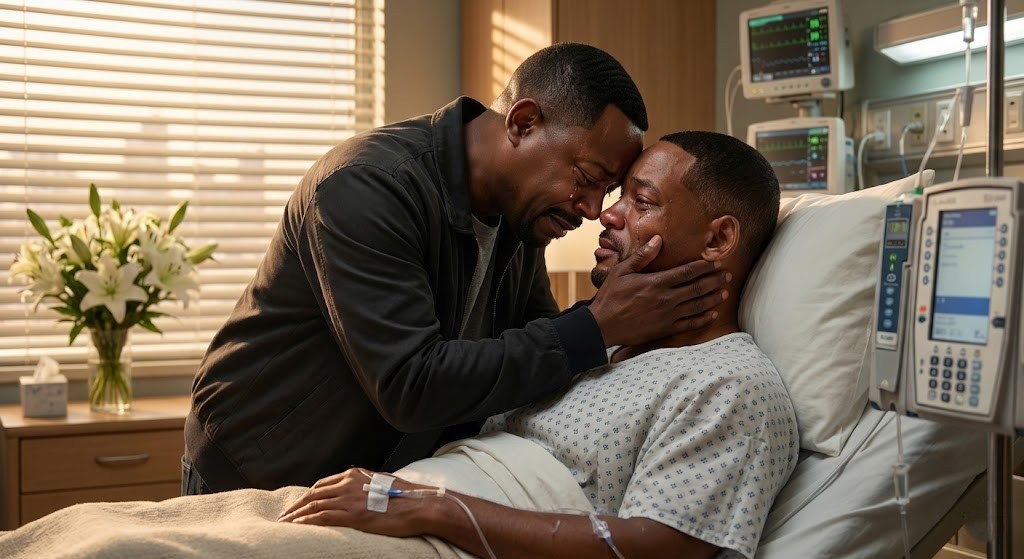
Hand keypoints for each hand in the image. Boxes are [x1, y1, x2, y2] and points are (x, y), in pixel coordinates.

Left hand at [277, 468, 430, 536]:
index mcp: (354, 475)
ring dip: (296, 515)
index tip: (299, 505)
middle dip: (296, 506)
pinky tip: (298, 527)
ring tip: (285, 524)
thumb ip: (364, 486)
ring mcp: (349, 499)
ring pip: (313, 505)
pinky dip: (307, 522)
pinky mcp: (353, 515)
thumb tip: (357, 493)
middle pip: (313, 494)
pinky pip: (322, 518)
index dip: (308, 496)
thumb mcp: (381, 484)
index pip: (323, 485)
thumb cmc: (405, 497)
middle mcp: (348, 484)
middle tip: (284, 516)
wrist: (419, 505)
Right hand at [588, 235, 729, 347]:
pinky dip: (703, 318)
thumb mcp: (622, 271)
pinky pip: (690, 324)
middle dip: (714, 280)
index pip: (687, 272)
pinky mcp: (666, 329)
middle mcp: (666, 299)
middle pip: (697, 288)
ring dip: (713, 298)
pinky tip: (712, 313)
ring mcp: (668, 315)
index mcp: (656, 282)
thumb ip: (642, 256)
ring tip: (725, 292)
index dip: (703, 267)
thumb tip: (658, 240)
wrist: (602, 326)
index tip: (714, 262)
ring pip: (697, 305)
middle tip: (727, 275)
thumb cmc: (610, 297)